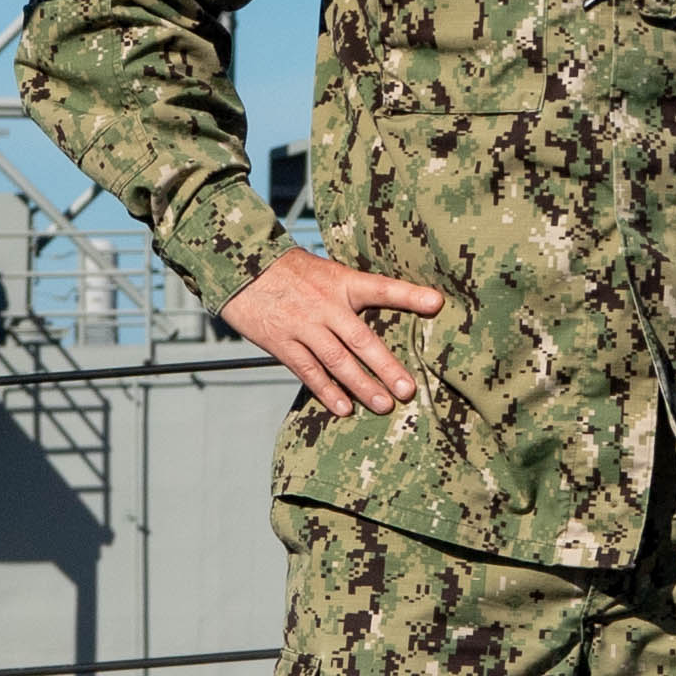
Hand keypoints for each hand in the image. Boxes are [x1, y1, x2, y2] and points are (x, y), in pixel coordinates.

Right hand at [222, 250, 443, 418]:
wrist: (239, 267)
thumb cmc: (289, 271)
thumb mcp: (325, 271)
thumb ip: (352, 292)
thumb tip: (387, 310)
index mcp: (340, 282)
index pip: (381, 287)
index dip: (409, 295)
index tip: (436, 303)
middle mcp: (324, 304)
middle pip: (361, 338)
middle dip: (386, 366)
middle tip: (407, 389)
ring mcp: (302, 325)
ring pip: (336, 360)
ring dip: (361, 385)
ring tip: (383, 405)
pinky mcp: (281, 342)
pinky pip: (308, 370)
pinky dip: (326, 391)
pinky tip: (343, 407)